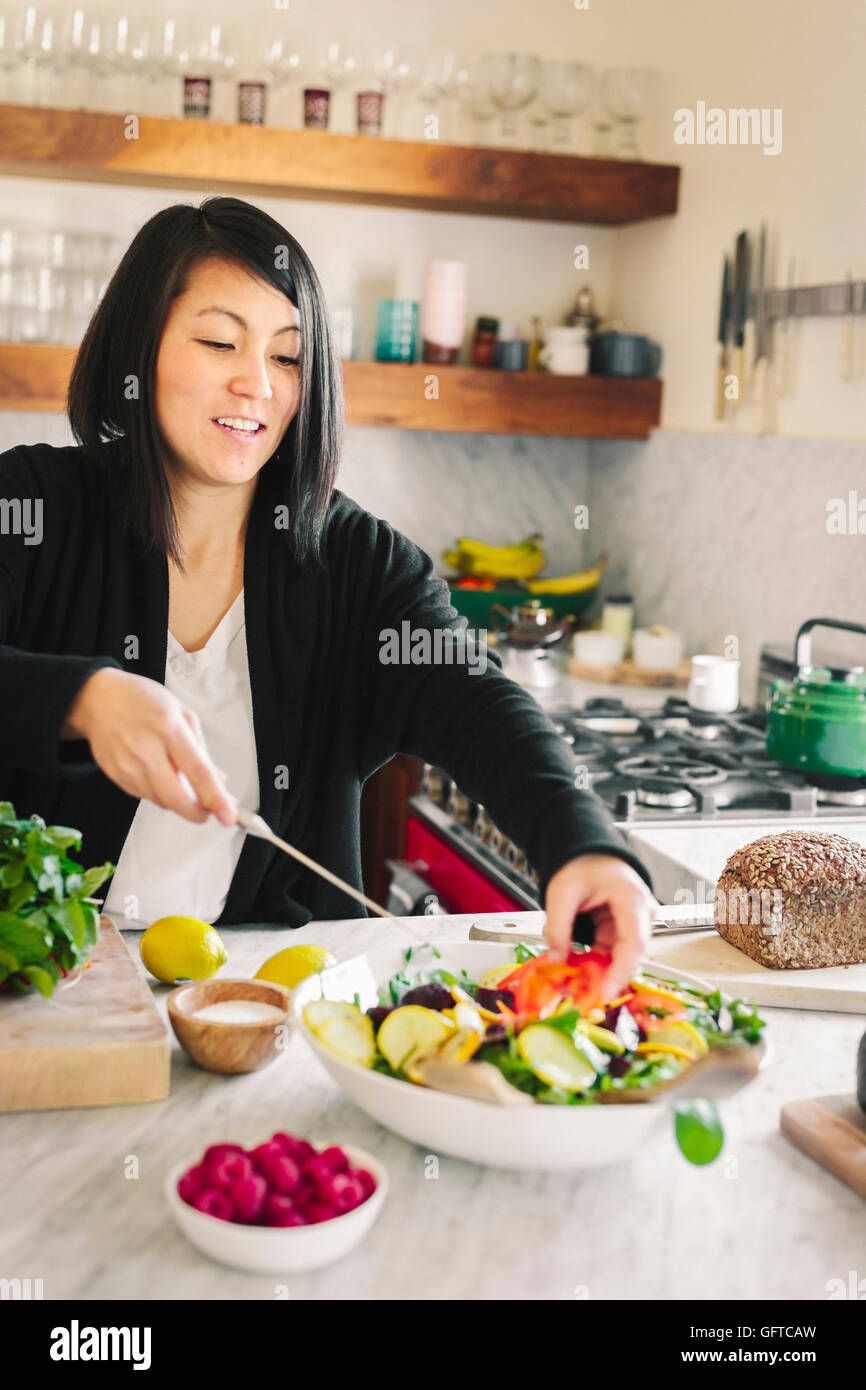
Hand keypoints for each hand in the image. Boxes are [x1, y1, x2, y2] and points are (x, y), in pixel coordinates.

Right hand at [62, 668, 237, 826]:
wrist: (97, 700)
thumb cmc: (142, 701)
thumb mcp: (181, 713)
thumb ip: (201, 748)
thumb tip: (218, 779)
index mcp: (169, 728)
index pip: (198, 771)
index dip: (215, 798)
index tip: (228, 815)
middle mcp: (146, 749)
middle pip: (176, 798)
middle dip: (197, 813)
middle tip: (207, 811)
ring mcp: (127, 765)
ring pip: (161, 801)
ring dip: (177, 799)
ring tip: (175, 773)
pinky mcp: (116, 776)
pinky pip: (145, 795)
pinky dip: (158, 791)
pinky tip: (155, 770)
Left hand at [543, 853, 658, 996]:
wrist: (587, 852)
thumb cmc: (581, 864)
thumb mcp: (561, 893)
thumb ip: (558, 928)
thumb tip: (557, 961)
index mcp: (632, 899)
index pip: (634, 943)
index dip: (620, 972)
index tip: (603, 992)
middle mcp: (642, 913)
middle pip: (630, 955)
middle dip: (606, 976)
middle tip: (581, 994)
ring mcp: (635, 922)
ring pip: (620, 957)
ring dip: (599, 970)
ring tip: (574, 979)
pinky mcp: (624, 929)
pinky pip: (612, 952)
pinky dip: (596, 961)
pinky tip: (579, 965)